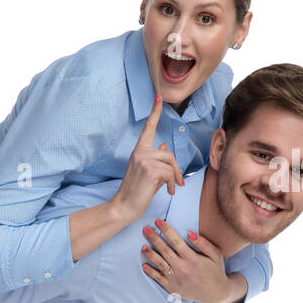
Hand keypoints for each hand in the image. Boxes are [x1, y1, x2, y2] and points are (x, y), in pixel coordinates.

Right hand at [110, 92, 184, 222]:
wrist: (124, 206)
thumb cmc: (136, 191)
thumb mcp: (146, 171)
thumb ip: (156, 158)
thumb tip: (164, 145)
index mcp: (138, 150)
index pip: (148, 127)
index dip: (155, 111)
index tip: (159, 96)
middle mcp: (140, 152)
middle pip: (168, 153)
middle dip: (176, 169)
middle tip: (177, 183)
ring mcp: (144, 160)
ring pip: (170, 164)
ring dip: (175, 178)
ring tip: (171, 189)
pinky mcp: (150, 171)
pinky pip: (170, 174)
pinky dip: (172, 185)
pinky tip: (168, 192)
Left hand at [140, 220, 229, 302]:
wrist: (214, 294)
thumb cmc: (215, 271)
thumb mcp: (216, 255)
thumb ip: (203, 243)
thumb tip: (189, 233)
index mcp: (193, 259)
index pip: (176, 241)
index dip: (166, 230)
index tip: (158, 222)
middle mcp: (183, 268)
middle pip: (165, 251)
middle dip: (154, 239)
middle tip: (145, 229)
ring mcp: (176, 279)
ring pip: (160, 264)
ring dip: (150, 255)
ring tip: (142, 246)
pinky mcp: (172, 288)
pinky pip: (159, 279)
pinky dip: (150, 272)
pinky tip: (144, 265)